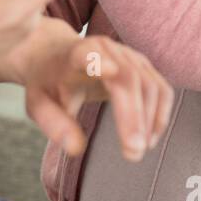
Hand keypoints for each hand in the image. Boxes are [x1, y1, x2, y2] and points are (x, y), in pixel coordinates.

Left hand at [6, 10, 171, 164]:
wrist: (58, 56)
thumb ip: (54, 123)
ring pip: (150, 84)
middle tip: (132, 152)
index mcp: (74, 54)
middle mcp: (105, 48)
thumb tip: (76, 149)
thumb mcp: (38, 103)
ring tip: (137, 151)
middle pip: (128, 78)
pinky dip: (160, 114)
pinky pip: (161, 89)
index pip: (86, 53)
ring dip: (149, 120)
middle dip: (133, 115)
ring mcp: (128, 55)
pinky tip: (149, 138)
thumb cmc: (48, 83)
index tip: (108, 70)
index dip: (97, 60)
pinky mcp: (143, 65)